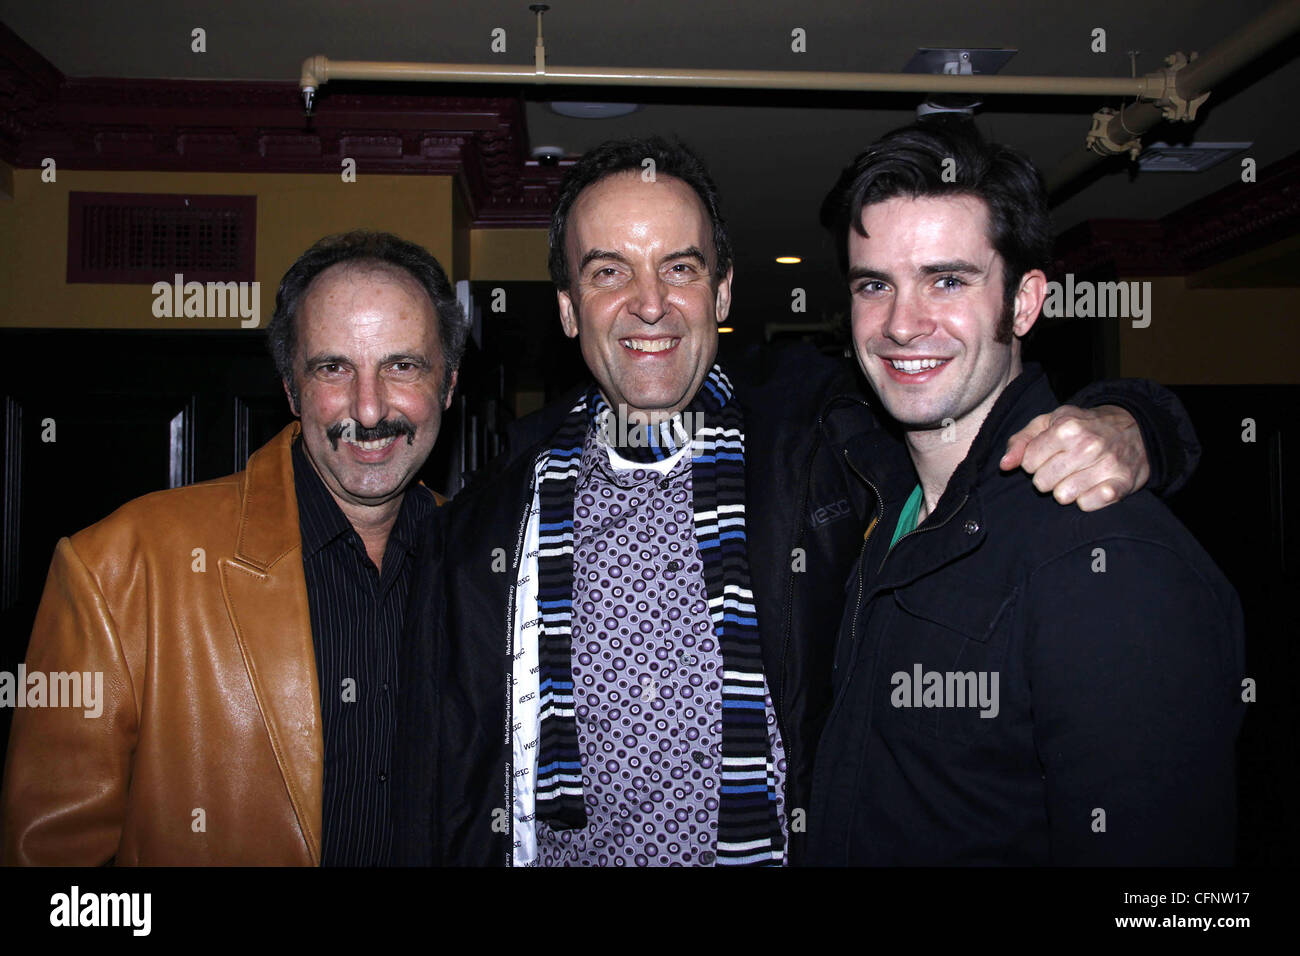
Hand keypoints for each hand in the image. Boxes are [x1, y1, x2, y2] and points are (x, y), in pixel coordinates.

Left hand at [1000, 404, 1149, 510]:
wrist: (1135, 427)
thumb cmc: (1083, 426)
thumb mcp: (1049, 421)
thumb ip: (1021, 440)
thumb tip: (1004, 466)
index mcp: (1066, 428)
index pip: (1027, 463)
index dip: (1033, 462)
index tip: (1047, 456)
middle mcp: (1087, 445)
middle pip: (1042, 483)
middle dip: (1047, 478)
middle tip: (1063, 467)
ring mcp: (1107, 465)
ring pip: (1062, 497)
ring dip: (1066, 490)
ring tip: (1077, 476)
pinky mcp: (1122, 484)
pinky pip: (1088, 504)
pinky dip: (1086, 500)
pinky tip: (1092, 486)